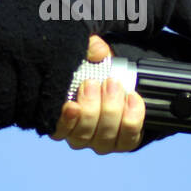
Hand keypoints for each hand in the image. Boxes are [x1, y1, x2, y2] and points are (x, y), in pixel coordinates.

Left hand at [0, 0, 89, 133]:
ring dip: (23, 120)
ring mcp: (33, 58)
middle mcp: (4, 51)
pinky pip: (49, 105)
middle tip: (3, 117)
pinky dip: (45, 119)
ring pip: (25, 110)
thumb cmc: (17, 19)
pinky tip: (42, 118)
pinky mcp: (60, 63)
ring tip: (24, 117)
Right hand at [48, 35, 145, 153]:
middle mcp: (78, 135)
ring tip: (114, 85)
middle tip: (96, 84)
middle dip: (91, 108)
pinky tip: (133, 99)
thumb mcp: (86, 54)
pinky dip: (132, 119)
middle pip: (83, 134)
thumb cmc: (94, 66)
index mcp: (61, 118)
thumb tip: (98, 50)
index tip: (72, 105)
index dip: (64, 121)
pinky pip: (127, 140)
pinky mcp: (122, 142)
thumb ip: (86, 49)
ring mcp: (100, 141)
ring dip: (111, 110)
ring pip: (104, 138)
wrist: (118, 77)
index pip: (57, 130)